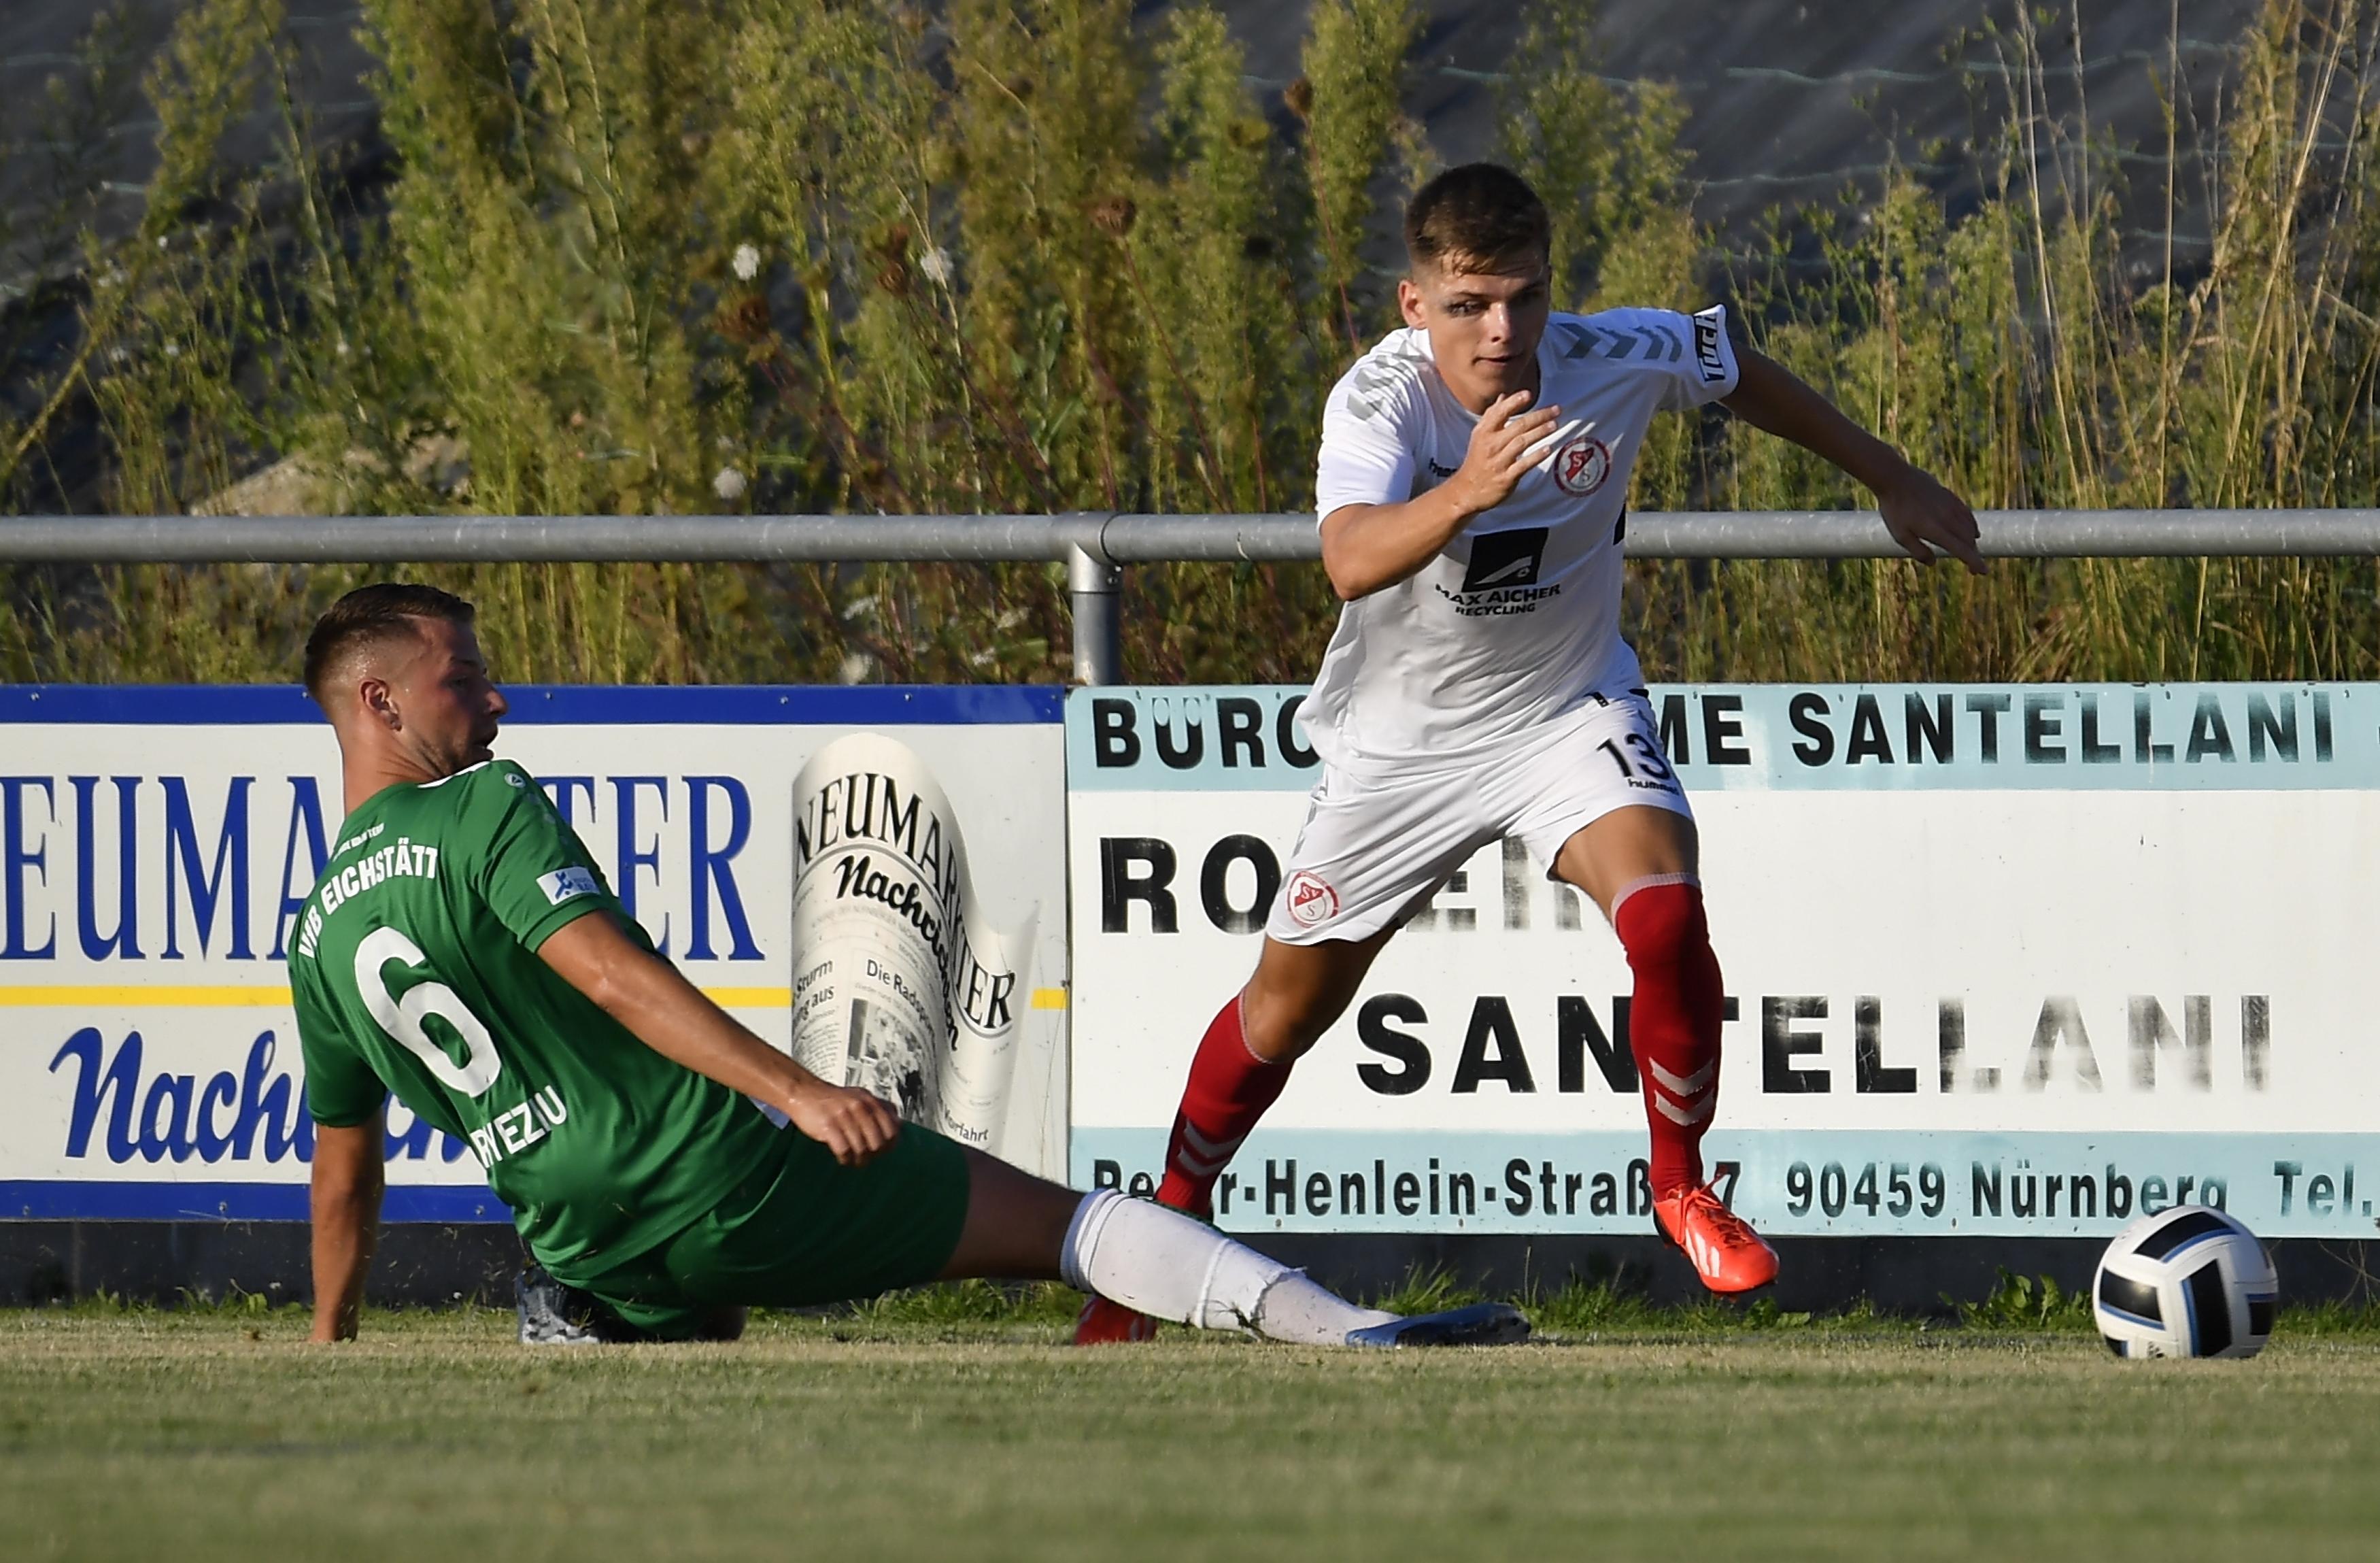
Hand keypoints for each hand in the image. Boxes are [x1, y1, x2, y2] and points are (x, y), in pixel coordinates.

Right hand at [786, 1079, 901, 1166]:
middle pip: (878, 1143)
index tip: (882, 1151)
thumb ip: (880, 1108)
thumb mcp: (861, 1096)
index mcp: (870, 1101)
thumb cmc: (833, 1099)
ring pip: (862, 1149)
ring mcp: (844, 1116)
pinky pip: (844, 1150)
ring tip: (854, 1160)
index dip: (889, 1145)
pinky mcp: (829, 1126)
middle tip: (866, 1157)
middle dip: (873, 1155)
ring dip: (859, 1160)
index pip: (892, 1130)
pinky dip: (845, 1159)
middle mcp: (860, 1107)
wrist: (804, 1092)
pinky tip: (843, 1158)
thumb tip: (899, 1124)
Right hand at [1448, 390, 1565, 517]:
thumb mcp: (1480, 436)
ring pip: (1522, 443)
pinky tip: (1548, 449)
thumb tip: (1503, 396)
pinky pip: (1523, 465)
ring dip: (1539, 432)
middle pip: (1518, 426)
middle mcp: (1491, 445)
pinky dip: (1536, 456)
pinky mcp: (1506, 478)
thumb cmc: (1477, 461)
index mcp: (1484, 432)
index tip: (1528, 394)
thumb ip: (1492, 415)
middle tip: (1556, 410)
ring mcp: (1499, 462)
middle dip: (1538, 416)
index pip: (1500, 412)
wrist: (1467, 491)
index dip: (1514, 402)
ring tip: (1554, 425)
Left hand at [1876, 464, 1985, 573]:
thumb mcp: (1900, 536)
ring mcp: (1950, 505)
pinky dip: (1972, 525)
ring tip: (1972, 551)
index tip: (1983, 571)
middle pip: (1968, 540)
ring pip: (1969, 527)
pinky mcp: (1949, 496)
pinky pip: (1967, 513)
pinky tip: (1972, 531)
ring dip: (1972, 541)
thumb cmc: (1895, 509)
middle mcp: (1948, 518)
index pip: (1961, 549)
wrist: (1895, 478)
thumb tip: (1933, 563)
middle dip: (1973, 555)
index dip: (1974, 562)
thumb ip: (1918, 551)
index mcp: (1936, 530)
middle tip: (1974, 568)